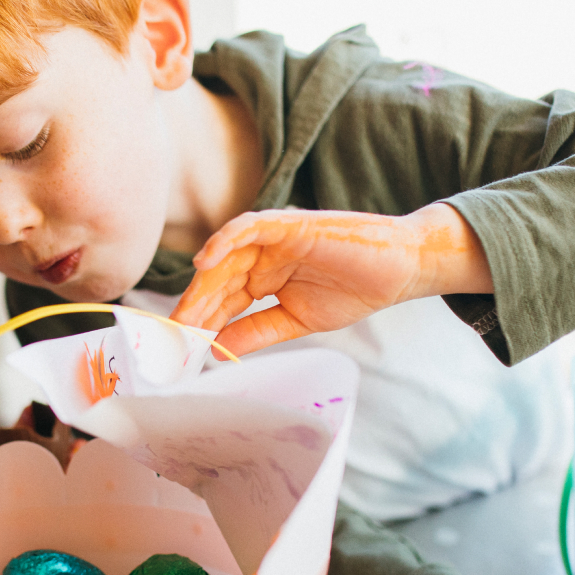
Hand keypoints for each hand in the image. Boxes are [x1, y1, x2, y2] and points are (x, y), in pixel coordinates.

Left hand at [170, 203, 491, 355]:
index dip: (200, 321)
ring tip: (186, 311)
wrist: (399, 270)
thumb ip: (257, 332)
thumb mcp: (296, 321)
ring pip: (226, 255)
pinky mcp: (289, 223)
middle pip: (216, 279)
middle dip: (194, 307)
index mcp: (262, 277)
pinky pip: (248, 226)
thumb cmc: (354, 290)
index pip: (221, 299)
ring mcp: (273, 238)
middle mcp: (261, 255)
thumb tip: (218, 350)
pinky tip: (206, 261)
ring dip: (203, 282)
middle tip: (174, 334)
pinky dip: (225, 239)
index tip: (180, 347)